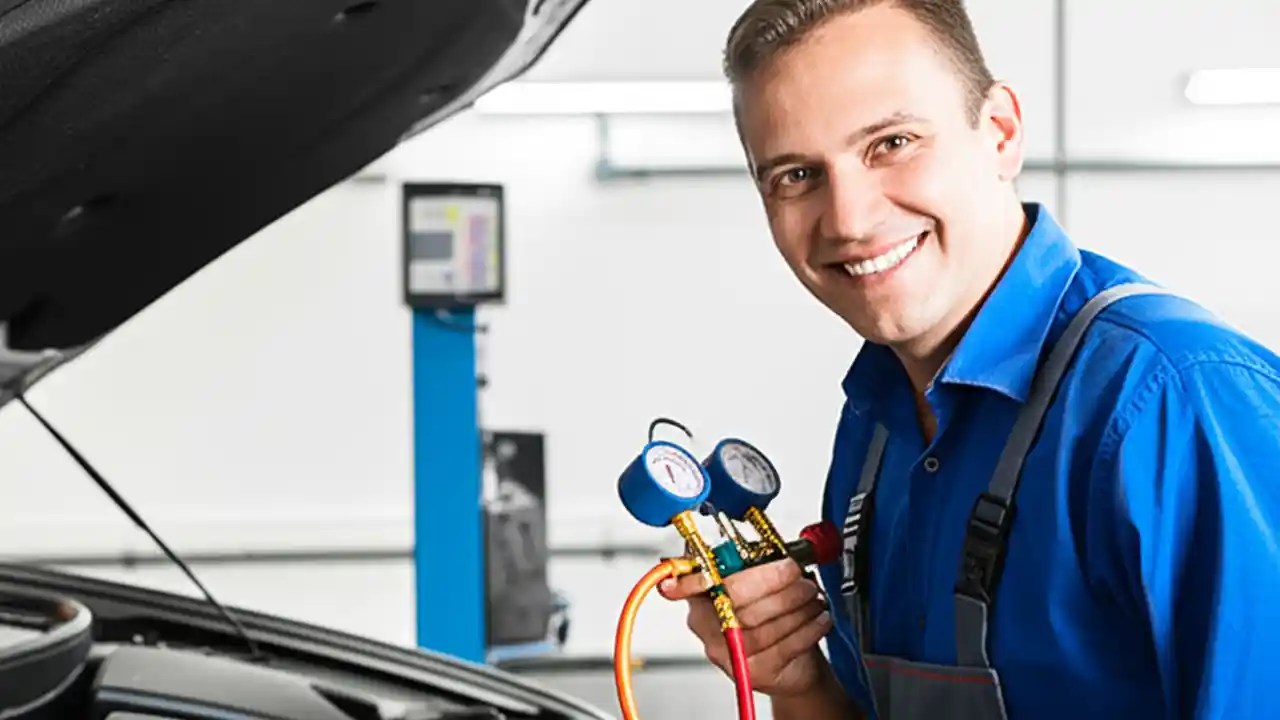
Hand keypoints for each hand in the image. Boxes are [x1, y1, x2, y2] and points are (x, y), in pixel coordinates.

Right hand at [658, 558, 834, 697]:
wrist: (789, 661)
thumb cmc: (770, 615)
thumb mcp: (759, 580)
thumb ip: (758, 564)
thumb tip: (778, 554)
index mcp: (700, 592)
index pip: (699, 580)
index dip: (728, 572)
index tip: (780, 566)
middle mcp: (705, 624)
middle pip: (736, 603)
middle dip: (779, 587)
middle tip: (804, 581)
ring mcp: (724, 651)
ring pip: (761, 628)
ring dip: (797, 609)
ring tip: (813, 599)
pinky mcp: (749, 672)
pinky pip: (781, 648)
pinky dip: (808, 630)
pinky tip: (819, 620)